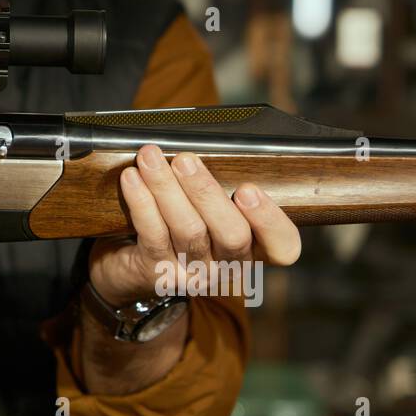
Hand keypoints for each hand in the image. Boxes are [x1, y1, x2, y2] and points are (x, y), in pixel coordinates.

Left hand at [88, 144, 301, 306]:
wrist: (134, 264)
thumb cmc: (182, 221)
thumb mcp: (210, 206)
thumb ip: (221, 183)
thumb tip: (211, 142)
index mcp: (254, 248)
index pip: (283, 247)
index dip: (271, 221)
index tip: (247, 189)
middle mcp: (229, 266)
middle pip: (232, 235)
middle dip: (207, 193)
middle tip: (185, 160)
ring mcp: (195, 273)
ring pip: (189, 231)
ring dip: (167, 188)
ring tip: (150, 158)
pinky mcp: (158, 273)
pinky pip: (153, 235)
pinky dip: (142, 202)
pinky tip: (132, 179)